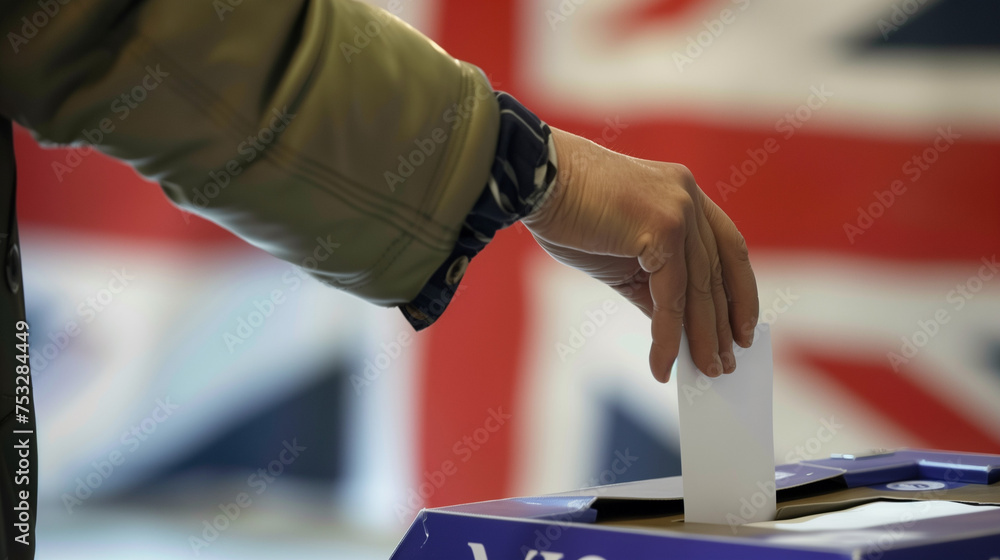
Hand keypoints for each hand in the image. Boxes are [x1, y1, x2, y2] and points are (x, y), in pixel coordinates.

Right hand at [522, 128, 758, 381]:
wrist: (537, 182)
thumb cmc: (570, 215)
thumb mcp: (621, 256)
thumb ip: (651, 285)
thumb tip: (674, 331)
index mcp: (685, 195)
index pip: (727, 249)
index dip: (739, 291)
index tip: (744, 328)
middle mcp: (689, 198)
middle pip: (716, 274)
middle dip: (723, 323)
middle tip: (726, 363)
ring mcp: (679, 210)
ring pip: (699, 289)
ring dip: (703, 337)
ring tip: (707, 371)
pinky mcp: (662, 229)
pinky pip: (672, 296)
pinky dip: (668, 336)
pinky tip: (663, 364)